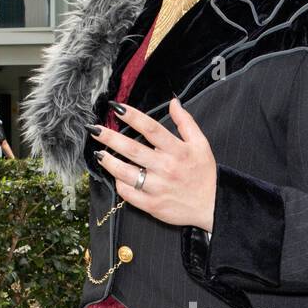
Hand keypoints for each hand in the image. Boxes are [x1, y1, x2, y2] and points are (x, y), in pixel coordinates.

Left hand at [91, 97, 216, 231]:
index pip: (151, 128)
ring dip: (109, 162)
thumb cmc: (205, 174)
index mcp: (177, 150)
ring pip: (126, 173)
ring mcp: (158, 187)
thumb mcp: (201, 144)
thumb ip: (186, 122)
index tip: (116, 108)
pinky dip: (120, 185)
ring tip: (99, 154)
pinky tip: (116, 177)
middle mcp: (166, 168)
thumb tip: (173, 102)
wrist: (213, 205)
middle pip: (132, 149)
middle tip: (95, 130)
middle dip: (110, 138)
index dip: (132, 116)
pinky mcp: (153, 205)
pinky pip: (129, 194)